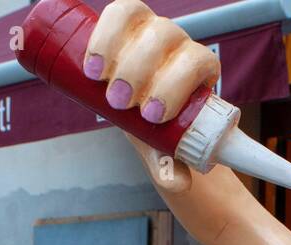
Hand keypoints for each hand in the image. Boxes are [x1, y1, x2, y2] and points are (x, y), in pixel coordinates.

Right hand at [86, 0, 218, 191]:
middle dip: (141, 69)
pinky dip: (103, 32)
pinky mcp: (123, 29)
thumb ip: (171, 166)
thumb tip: (176, 181)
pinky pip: (117, 13)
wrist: (146, 119)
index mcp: (200, 69)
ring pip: (141, 19)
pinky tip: (90, 61)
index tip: (152, 115)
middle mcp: (177, 44)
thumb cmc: (164, 135)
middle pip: (166, 36)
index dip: (176, 81)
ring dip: (117, 47)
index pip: (198, 60)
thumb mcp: (168, 152)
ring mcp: (150, 32)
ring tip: (99, 81)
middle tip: (121, 103)